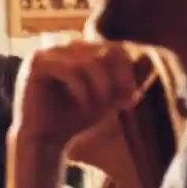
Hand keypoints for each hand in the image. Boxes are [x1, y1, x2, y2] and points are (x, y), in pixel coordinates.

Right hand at [13, 41, 150, 148]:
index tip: (132, 99)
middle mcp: (64, 46)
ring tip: (99, 106)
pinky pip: (70, 69)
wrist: (43, 141)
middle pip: (105, 50)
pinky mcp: (36, 64)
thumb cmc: (74, 119)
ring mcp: (48, 52)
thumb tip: (150, 61)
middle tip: (124, 103)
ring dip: (101, 86)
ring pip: (89, 60)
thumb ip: (126, 81)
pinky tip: (84, 105)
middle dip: (119, 78)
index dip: (129, 70)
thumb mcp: (108, 99)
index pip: (114, 47)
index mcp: (80, 50)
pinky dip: (82, 89)